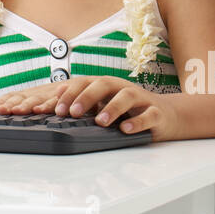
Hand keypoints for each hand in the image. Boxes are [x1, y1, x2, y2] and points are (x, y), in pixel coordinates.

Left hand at [0, 77, 174, 139]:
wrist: (164, 115)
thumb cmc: (127, 111)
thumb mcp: (102, 105)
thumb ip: (80, 102)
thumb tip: (50, 99)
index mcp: (103, 85)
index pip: (81, 84)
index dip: (66, 95)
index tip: (51, 110)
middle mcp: (119, 87)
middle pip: (100, 85)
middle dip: (84, 98)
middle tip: (71, 113)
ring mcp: (138, 98)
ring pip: (124, 97)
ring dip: (111, 108)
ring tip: (100, 121)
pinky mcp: (155, 112)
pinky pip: (147, 114)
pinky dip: (136, 121)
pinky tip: (125, 129)